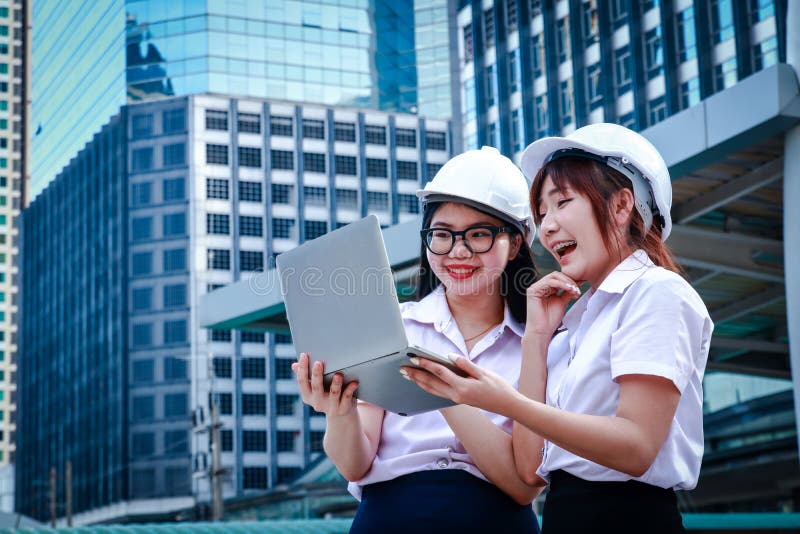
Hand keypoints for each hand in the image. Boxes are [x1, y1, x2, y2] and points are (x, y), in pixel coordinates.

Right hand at [292, 353, 358, 416]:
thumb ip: (306, 376)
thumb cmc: (326, 393)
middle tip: (318, 362)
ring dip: (335, 384)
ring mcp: (330, 406)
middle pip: (316, 387)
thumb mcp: (315, 386)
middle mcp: (317, 402)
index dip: (302, 368)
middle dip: (316, 375)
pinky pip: (347, 398)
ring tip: (338, 374)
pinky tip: (354, 382)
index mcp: (307, 395)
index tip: (304, 355)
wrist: (340, 413)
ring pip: (333, 394)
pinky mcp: (343, 408)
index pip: (302, 381)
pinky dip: (350, 390)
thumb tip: (294, 365)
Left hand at [402, 355, 518, 415]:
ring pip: (432, 390)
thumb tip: (449, 357)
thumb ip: (465, 364)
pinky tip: (423, 382)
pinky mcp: (458, 400)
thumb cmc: (498, 387)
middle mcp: (456, 395)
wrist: (507, 405)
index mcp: (462, 387)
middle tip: (402, 369)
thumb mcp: (484, 372)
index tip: (414, 358)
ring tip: (408, 375)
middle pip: (431, 384)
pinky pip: (439, 393)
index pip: (440, 373)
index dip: (426, 364)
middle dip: (415, 375)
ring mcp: (456, 399)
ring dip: (419, 382)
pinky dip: (428, 387)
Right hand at [525, 272, 580, 336]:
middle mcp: (539, 287)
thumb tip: (577, 283)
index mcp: (545, 289)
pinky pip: (549, 282)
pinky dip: (560, 284)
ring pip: (553, 277)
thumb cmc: (550, 319)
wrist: (543, 331)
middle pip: (556, 275)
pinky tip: (568, 289)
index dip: (570, 281)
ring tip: (574, 290)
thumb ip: (568, 291)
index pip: (558, 278)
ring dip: (566, 282)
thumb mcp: (563, 301)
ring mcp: (535, 288)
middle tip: (577, 289)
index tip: (580, 287)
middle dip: (569, 281)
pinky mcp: (533, 291)